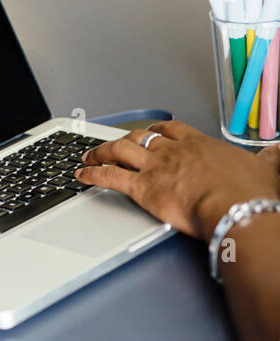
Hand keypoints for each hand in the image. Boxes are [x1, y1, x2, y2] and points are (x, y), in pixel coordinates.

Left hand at [76, 120, 279, 239]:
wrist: (238, 210)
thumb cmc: (250, 194)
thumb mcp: (265, 168)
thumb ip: (269, 159)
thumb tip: (278, 152)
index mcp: (200, 145)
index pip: (172, 129)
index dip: (156, 130)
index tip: (149, 132)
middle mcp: (174, 152)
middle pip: (140, 138)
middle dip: (122, 140)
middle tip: (112, 144)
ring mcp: (156, 168)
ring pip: (119, 151)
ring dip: (100, 152)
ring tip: (88, 155)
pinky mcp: (143, 188)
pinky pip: (110, 176)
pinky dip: (92, 173)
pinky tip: (81, 174)